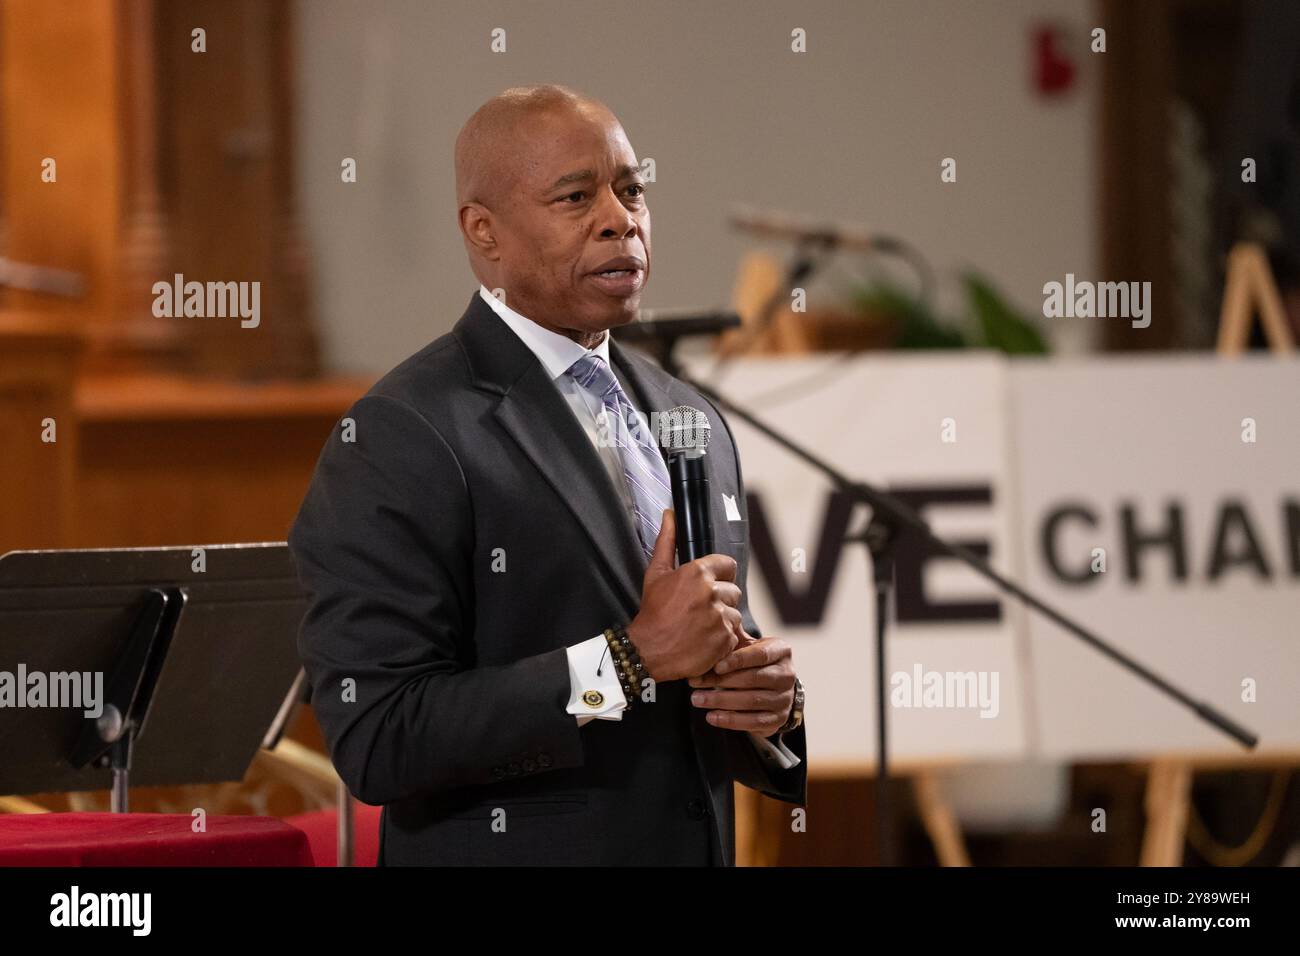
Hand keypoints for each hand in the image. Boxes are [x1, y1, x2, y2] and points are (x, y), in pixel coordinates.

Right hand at [626, 509, 742, 681]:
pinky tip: (703, 640)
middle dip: (720, 600)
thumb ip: (667, 542)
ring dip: (722, 620)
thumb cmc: (652, 612)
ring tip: (701, 627)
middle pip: (733, 591)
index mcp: (697, 573)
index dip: (720, 576)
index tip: (711, 586)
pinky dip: (721, 639)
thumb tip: (669, 515)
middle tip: (700, 610)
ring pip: (734, 613)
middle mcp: (711, 592)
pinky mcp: (725, 639)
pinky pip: (733, 634)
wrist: (647, 651)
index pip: (728, 565)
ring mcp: (720, 617)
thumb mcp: (656, 574)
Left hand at [687, 637, 795, 736]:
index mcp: (781, 651)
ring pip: (752, 701)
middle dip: (721, 681)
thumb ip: (732, 638)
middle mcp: (787, 674)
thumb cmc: (752, 662)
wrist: (772, 689)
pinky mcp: (778, 719)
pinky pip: (754, 722)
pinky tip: (711, 717)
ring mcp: (785, 699)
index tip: (715, 666)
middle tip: (695, 683)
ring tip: (697, 699)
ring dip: (721, 701)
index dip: (737, 660)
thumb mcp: (747, 646)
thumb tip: (708, 628)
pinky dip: (731, 721)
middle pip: (753, 679)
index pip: (760, 655)